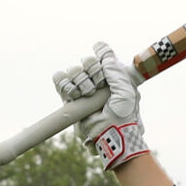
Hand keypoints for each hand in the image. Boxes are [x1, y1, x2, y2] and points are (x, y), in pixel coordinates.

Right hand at [53, 41, 145, 169]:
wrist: (109, 135)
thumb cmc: (123, 115)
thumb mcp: (126, 91)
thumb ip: (115, 70)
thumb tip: (103, 51)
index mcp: (114, 76)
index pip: (103, 55)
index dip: (102, 56)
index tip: (103, 63)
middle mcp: (98, 80)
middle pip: (87, 60)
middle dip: (92, 73)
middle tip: (97, 88)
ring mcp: (83, 88)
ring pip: (73, 69)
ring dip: (79, 81)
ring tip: (86, 95)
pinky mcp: (69, 97)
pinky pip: (59, 79)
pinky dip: (64, 84)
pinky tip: (73, 95)